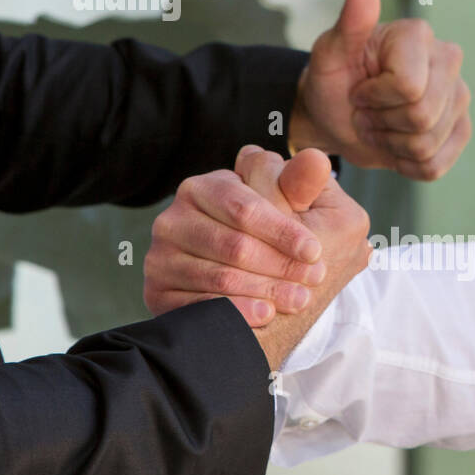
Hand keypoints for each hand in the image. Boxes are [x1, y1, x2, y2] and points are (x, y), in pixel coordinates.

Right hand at [144, 145, 371, 369]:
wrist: (242, 282)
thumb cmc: (268, 236)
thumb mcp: (290, 205)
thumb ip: (300, 183)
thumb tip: (316, 159)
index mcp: (202, 187)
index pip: (243, 208)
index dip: (281, 230)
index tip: (314, 251)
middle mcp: (173, 219)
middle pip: (232, 245)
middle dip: (279, 264)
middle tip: (313, 280)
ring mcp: (161, 256)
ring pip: (218, 277)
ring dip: (264, 290)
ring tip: (298, 299)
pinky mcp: (157, 292)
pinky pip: (198, 307)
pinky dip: (237, 312)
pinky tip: (266, 315)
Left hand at [289, 0, 470, 179]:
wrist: (336, 117)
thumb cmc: (331, 80)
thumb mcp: (329, 54)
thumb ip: (349, 20)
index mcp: (418, 36)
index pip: (408, 87)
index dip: (374, 99)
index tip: (358, 91)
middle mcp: (448, 60)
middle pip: (422, 117)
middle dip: (382, 123)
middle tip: (365, 112)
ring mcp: (459, 96)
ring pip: (427, 144)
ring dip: (391, 144)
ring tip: (378, 125)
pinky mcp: (460, 129)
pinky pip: (436, 166)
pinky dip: (405, 164)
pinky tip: (393, 143)